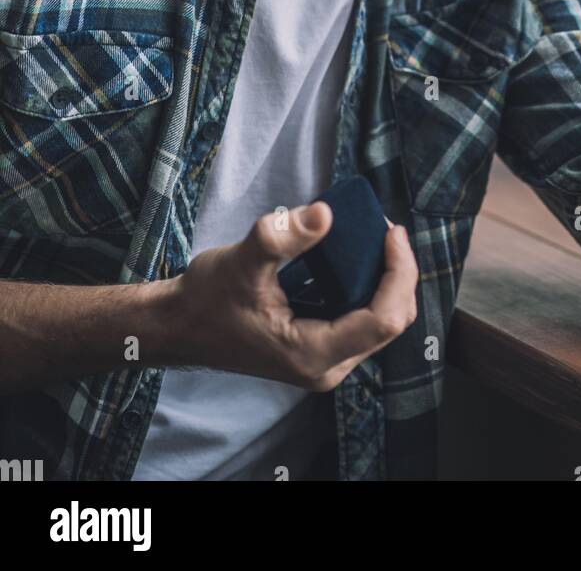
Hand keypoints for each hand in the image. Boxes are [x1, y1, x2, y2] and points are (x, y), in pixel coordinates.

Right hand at [171, 202, 417, 390]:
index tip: (391, 231)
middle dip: (398, 272)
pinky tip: (358, 256)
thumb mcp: (241, 262)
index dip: (399, 272)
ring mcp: (324, 362)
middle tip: (385, 227)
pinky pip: (363, 321)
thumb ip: (282, 236)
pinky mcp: (319, 350)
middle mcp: (325, 367)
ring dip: (387, 279)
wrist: (180, 326)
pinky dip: (370, 288)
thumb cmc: (206, 299)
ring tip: (376, 236)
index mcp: (312, 354)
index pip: (383, 319)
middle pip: (390, 322)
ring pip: (380, 323)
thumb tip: (325, 213)